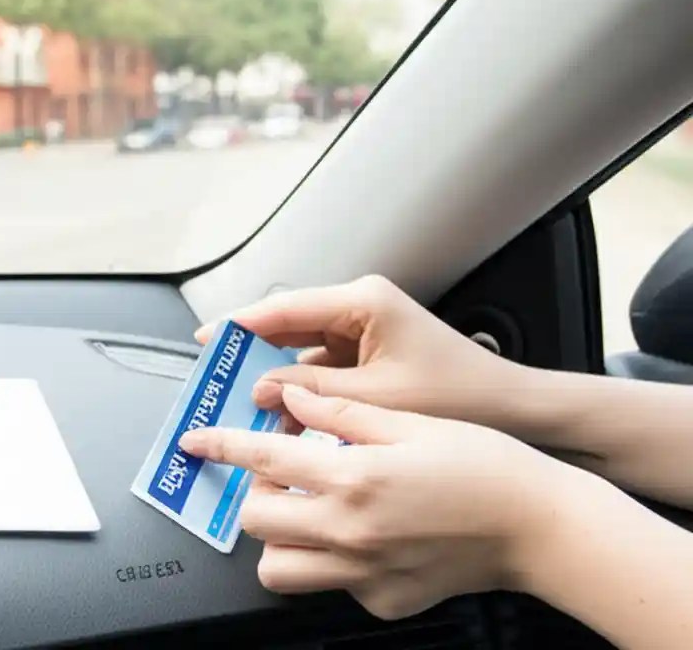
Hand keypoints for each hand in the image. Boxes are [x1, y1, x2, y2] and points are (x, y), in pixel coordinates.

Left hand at [179, 384, 599, 619]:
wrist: (541, 527)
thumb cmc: (486, 468)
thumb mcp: (411, 421)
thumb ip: (341, 413)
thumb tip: (291, 399)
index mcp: (355, 477)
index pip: (261, 459)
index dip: (221, 444)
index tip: (197, 442)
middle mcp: (350, 532)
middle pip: (256, 519)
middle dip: (256, 493)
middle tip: (280, 475)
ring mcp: (364, 574)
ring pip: (279, 568)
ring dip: (281, 537)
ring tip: (308, 511)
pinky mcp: (383, 601)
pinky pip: (329, 586)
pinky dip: (329, 563)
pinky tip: (359, 538)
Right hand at [196, 275, 541, 442]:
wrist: (512, 411)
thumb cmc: (460, 395)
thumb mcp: (376, 397)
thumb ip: (311, 391)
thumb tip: (259, 389)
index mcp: (364, 301)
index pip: (284, 307)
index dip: (239, 326)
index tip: (207, 342)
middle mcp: (361, 307)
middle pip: (287, 325)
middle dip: (252, 356)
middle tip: (217, 380)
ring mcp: (365, 329)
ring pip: (301, 350)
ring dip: (276, 379)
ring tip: (245, 407)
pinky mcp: (370, 353)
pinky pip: (321, 367)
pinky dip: (301, 390)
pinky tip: (283, 418)